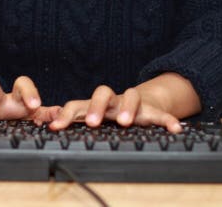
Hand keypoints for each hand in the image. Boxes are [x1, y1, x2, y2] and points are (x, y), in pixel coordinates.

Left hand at [49, 85, 182, 133]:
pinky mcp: (153, 110)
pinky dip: (168, 120)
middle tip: (93, 122)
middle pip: (103, 93)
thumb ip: (72, 119)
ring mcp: (133, 103)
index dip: (67, 114)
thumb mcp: (91, 117)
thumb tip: (46, 123)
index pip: (78, 104)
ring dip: (128, 107)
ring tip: (126, 122)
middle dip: (96, 106)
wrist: (142, 102)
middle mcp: (113, 101)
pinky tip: (175, 128)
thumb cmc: (110, 113)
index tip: (57, 126)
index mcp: (95, 106)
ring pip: (131, 96)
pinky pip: (162, 113)